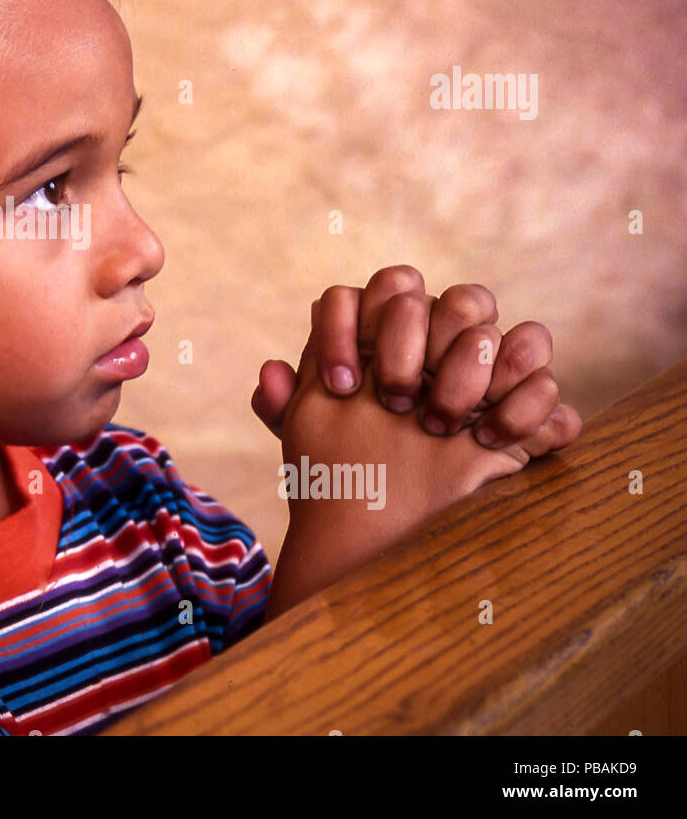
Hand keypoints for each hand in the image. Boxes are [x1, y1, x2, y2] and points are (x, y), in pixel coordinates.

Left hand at [267, 311, 572, 611]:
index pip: (382, 288)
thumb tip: (273, 370)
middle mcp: (442, 338)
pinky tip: (487, 441)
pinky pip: (545, 380)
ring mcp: (488, 367)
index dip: (353, 326)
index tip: (340, 384)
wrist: (399, 530)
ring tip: (440, 424)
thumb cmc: (346, 474)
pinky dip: (522, 406)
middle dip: (412, 348)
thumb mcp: (308, 446)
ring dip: (467, 371)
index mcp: (387, 332)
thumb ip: (284, 405)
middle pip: (446, 298)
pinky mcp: (530, 404)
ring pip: (494, 327)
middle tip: (394, 404)